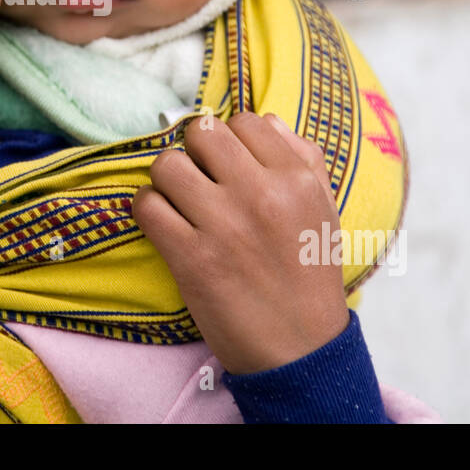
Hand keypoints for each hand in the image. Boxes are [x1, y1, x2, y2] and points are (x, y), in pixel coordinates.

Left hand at [132, 111, 348, 374]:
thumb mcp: (324, 210)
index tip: (226, 162)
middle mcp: (260, 194)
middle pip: (201, 133)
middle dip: (195, 152)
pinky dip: (147, 209)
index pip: (246, 120)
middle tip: (199, 178)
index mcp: (296, 179)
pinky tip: (164, 223)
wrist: (299, 350)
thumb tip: (267, 119)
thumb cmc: (310, 277)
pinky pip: (146, 205)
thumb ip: (303, 158)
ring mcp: (222, 225)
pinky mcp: (190, 257)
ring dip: (167, 180)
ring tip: (179, 201)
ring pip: (167, 164)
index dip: (230, 138)